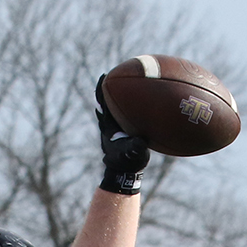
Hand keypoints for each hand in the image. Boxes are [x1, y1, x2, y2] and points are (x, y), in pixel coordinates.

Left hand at [96, 74, 149, 195]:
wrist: (125, 173)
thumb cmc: (128, 163)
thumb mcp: (133, 155)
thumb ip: (136, 148)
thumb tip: (140, 142)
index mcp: (109, 125)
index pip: (103, 103)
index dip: (102, 89)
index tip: (105, 76)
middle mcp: (111, 123)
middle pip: (108, 100)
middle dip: (112, 87)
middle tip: (116, 72)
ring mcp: (117, 127)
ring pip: (117, 106)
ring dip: (121, 95)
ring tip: (128, 81)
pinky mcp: (124, 131)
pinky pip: (129, 114)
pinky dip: (133, 106)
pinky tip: (144, 102)